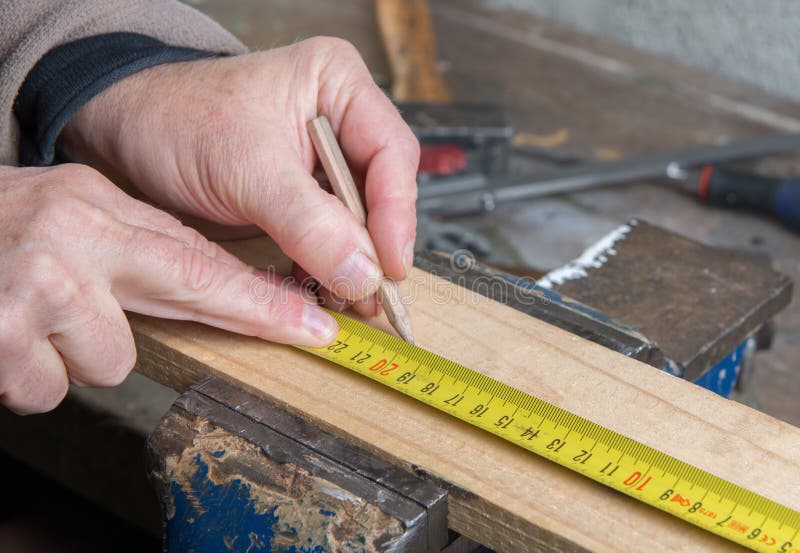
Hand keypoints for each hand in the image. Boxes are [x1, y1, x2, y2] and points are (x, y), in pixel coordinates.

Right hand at [0, 164, 335, 413]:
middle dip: (252, 313)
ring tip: (34, 324)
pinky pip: (48, 389)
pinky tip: (5, 346)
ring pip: (110, 358)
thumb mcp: (65, 221)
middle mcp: (73, 235)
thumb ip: (133, 253)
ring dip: (74, 355)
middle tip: (305, 331)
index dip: (266, 296)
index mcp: (93, 205)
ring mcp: (36, 284)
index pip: (201, 256)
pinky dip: (27, 378)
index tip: (318, 325)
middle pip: (190, 285)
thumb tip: (213, 294)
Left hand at [60, 37, 419, 315]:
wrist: (130, 133)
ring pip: (362, 218)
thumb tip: (364, 274)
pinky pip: (333, 235)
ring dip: (355, 263)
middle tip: (370, 295)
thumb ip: (310, 223)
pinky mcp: (306, 194)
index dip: (396, 213)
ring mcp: (325, 159)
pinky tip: (322, 288)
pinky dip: (329, 266)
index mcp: (338, 83)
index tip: (389, 267)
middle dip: (376, 245)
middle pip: (383, 190)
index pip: (391, 152)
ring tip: (347, 299)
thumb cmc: (178, 121)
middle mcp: (341, 118)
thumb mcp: (247, 169)